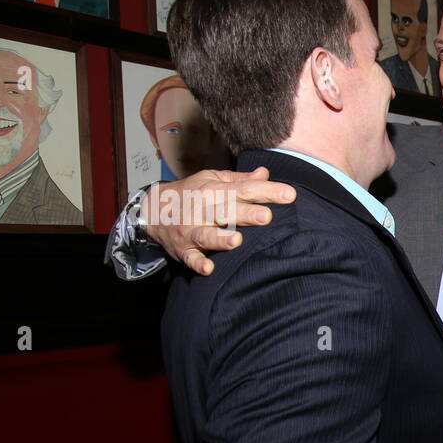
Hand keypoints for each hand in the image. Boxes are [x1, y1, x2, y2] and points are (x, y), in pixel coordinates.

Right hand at [140, 166, 295, 275]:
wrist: (152, 210)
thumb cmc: (191, 194)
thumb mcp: (212, 180)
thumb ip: (241, 180)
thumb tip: (265, 173)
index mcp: (214, 191)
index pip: (245, 190)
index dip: (267, 192)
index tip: (290, 195)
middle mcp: (203, 209)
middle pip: (227, 211)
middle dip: (246, 214)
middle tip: (265, 217)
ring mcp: (192, 230)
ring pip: (206, 234)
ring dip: (220, 238)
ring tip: (236, 240)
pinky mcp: (183, 249)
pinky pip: (190, 258)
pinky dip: (198, 263)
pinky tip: (208, 268)